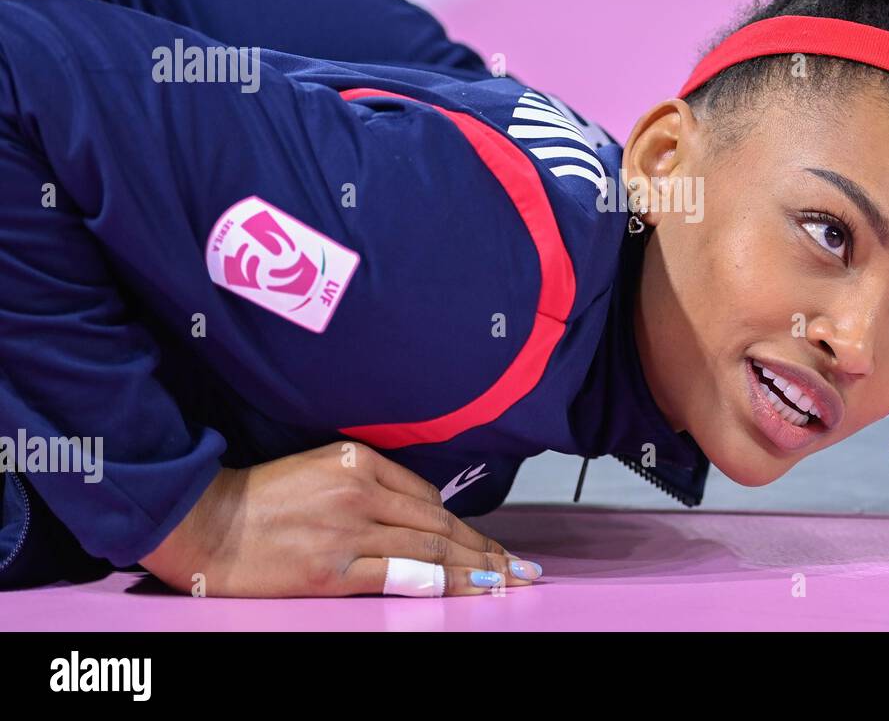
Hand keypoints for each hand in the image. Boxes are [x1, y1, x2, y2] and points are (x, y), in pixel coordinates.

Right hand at [140, 442, 541, 596]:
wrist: (204, 524)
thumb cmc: (259, 498)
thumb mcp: (319, 467)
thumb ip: (369, 481)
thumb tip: (420, 511)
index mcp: (359, 461)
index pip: (429, 498)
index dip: (466, 526)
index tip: (493, 544)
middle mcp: (361, 492)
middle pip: (439, 524)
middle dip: (486, 550)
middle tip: (520, 570)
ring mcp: (349, 531)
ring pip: (430, 550)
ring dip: (477, 569)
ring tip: (507, 583)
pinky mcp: (333, 570)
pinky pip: (401, 576)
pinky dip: (442, 584)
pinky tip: (469, 591)